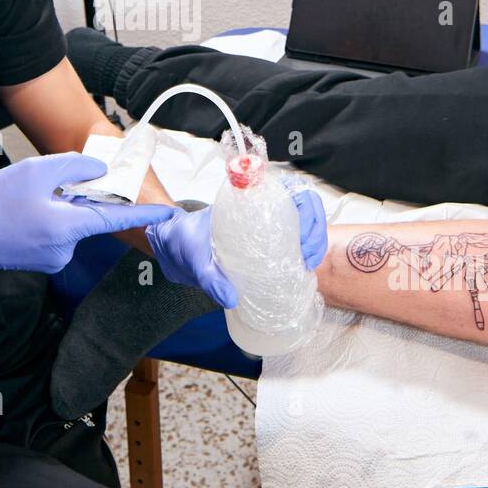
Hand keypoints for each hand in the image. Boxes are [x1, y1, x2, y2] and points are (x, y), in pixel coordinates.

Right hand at [0, 153, 175, 276]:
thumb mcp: (35, 171)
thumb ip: (74, 167)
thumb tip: (100, 170)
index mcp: (66, 226)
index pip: (115, 218)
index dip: (143, 214)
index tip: (167, 213)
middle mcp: (66, 248)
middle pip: (89, 216)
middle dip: (77, 198)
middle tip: (45, 187)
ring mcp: (55, 258)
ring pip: (71, 224)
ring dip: (59, 208)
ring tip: (27, 202)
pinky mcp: (45, 261)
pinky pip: (58, 234)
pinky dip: (49, 221)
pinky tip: (25, 215)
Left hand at [145, 189, 329, 307]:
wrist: (172, 243)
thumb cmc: (183, 240)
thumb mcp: (194, 257)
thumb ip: (210, 278)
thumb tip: (231, 299)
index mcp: (246, 201)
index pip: (289, 189)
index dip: (307, 207)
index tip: (303, 233)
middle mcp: (260, 207)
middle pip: (306, 207)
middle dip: (315, 231)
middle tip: (307, 257)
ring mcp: (265, 223)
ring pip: (305, 222)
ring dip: (314, 241)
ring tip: (306, 265)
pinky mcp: (265, 240)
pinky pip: (294, 239)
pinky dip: (304, 251)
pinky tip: (300, 270)